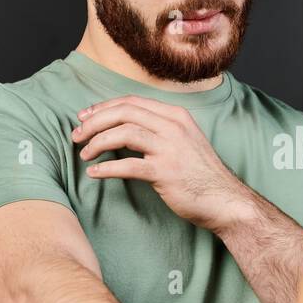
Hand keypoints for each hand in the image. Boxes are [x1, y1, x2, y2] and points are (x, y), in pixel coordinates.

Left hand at [72, 95, 253, 230]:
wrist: (225, 200)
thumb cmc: (201, 174)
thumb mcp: (185, 141)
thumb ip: (160, 130)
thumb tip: (124, 129)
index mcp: (176, 115)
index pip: (131, 102)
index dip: (103, 107)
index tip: (84, 118)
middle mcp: (173, 127)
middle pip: (124, 113)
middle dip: (94, 122)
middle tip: (77, 136)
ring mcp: (170, 148)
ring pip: (123, 134)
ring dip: (97, 143)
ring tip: (84, 154)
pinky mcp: (165, 172)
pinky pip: (128, 166)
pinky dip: (106, 169)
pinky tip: (94, 174)